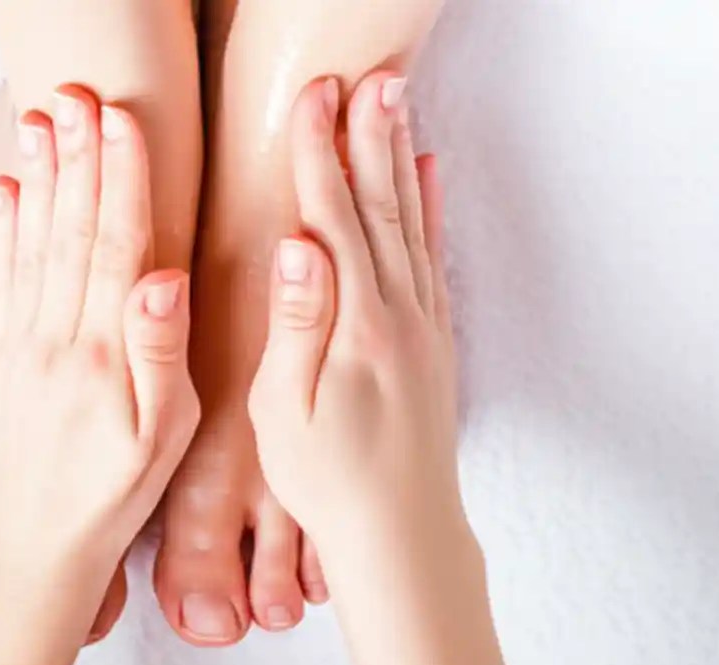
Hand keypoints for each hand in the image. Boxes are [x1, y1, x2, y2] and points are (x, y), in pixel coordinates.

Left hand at [0, 92, 199, 579]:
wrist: (31, 550)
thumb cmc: (108, 498)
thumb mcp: (158, 437)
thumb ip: (159, 351)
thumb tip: (165, 277)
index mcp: (100, 352)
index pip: (114, 245)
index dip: (121, 177)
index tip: (123, 120)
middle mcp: (54, 337)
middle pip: (68, 228)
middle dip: (77, 156)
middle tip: (78, 94)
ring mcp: (20, 344)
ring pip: (32, 243)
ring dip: (40, 177)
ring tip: (42, 120)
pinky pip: (1, 280)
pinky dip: (3, 231)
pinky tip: (8, 192)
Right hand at [248, 74, 517, 664]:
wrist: (402, 532)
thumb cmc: (327, 480)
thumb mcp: (284, 412)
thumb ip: (294, 323)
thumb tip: (295, 247)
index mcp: (353, 325)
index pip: (333, 219)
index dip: (318, 155)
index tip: (311, 98)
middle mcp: (397, 314)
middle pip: (380, 205)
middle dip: (367, 137)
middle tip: (363, 79)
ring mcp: (422, 324)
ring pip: (410, 222)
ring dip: (399, 158)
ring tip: (393, 103)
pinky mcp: (433, 340)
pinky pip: (434, 257)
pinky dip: (430, 209)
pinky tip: (427, 175)